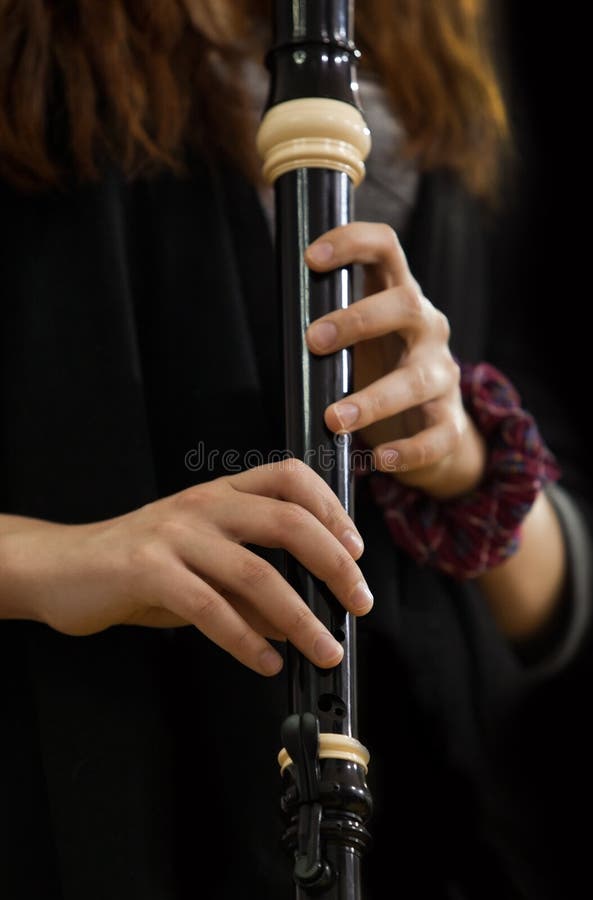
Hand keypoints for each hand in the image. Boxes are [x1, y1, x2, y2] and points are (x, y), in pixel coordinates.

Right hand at [0, 460, 371, 674]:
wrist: (64, 567)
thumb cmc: (140, 565)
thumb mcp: (203, 567)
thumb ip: (251, 589)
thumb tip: (302, 621)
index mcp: (221, 493)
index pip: (289, 477)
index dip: (332, 509)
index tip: (357, 549)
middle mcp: (204, 505)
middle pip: (288, 522)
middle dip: (334, 565)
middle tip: (359, 604)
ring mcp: (175, 535)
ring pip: (257, 573)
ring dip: (300, 618)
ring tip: (324, 649)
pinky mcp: (148, 570)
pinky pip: (210, 609)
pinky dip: (245, 640)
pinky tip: (266, 661)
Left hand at [304, 223, 486, 498]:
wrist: (429, 426)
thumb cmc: (379, 371)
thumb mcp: (358, 338)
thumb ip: (329, 325)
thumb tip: (278, 318)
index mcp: (400, 296)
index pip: (386, 248)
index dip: (352, 242)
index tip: (312, 258)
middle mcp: (428, 329)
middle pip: (406, 305)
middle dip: (358, 320)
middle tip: (313, 341)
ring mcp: (443, 375)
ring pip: (418, 379)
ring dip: (373, 399)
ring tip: (334, 419)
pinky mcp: (450, 422)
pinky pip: (436, 437)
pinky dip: (408, 449)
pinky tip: (378, 460)